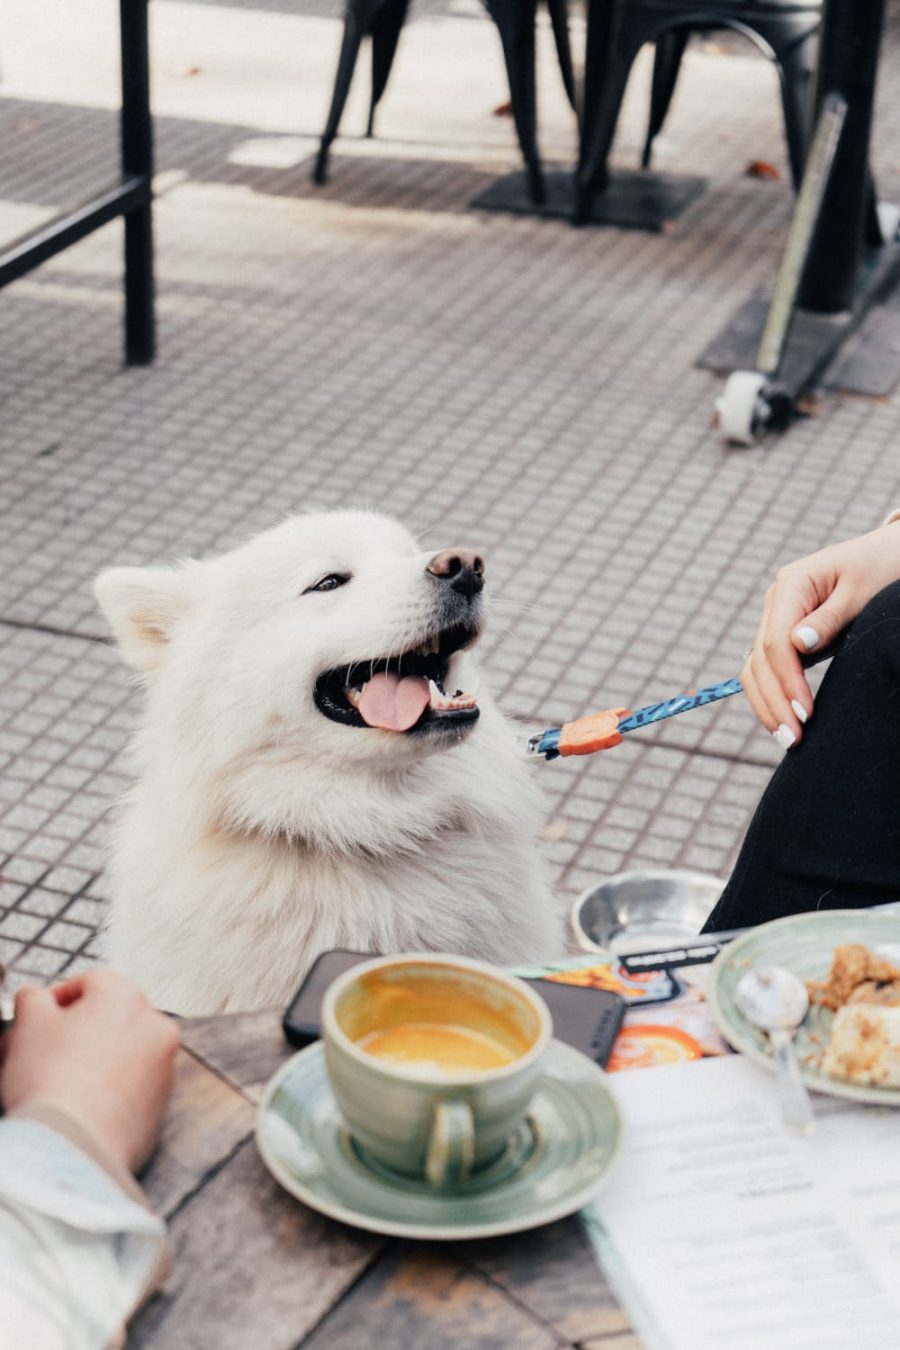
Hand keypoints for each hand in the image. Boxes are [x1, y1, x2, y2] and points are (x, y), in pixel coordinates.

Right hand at [1, 969, 179, 1173]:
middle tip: (48, 1049)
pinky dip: (114, 1087)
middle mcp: (155, 1026)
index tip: (42, 1015)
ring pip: (125, 1051)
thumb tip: (37, 999)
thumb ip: (33, 999)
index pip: (92, 983)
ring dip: (98, 1057)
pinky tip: (84, 1102)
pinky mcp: (163, 1105)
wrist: (72, 1149)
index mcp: (126, 998)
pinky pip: (134, 1086)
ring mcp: (164, 1067)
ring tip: (63, 1078)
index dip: (59, 997)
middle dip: (79, 1029)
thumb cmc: (49, 1083)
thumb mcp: (28, 1025)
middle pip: (113, 1017)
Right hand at [742, 523, 899, 744]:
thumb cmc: (884, 566)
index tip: (805, 713)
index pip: (776, 641)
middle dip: (773, 701)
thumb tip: (799, 645)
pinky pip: (768, 668)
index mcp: (792, 583)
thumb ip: (831, 618)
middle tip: (793, 740)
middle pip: (759, 658)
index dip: (787, 681)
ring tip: (786, 738)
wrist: (892, 554)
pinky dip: (771, 694)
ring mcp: (778, 617)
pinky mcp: (786, 633)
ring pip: (755, 666)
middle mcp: (777, 601)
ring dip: (766, 704)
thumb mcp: (864, 590)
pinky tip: (783, 720)